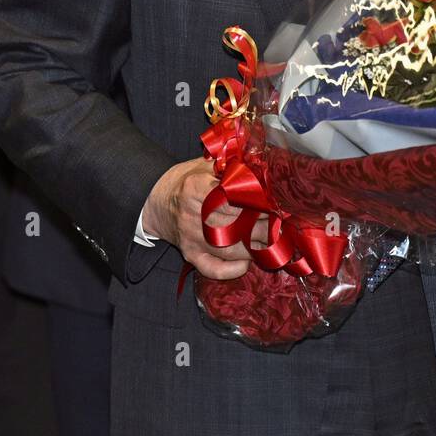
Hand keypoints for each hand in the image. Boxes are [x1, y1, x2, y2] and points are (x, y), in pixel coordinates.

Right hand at [141, 156, 267, 279]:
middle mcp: (193, 216)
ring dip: (254, 247)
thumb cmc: (186, 181)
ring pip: (230, 250)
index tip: (275, 205)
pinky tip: (247, 262)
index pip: (235, 200)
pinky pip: (213, 269)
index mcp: (197, 189)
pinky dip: (232, 270)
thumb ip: (230, 167)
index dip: (259, 204)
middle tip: (280, 224)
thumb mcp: (204, 166)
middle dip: (263, 227)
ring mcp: (192, 238)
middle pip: (236, 226)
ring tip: (271, 241)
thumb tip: (262, 168)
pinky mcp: (190, 254)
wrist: (155, 200)